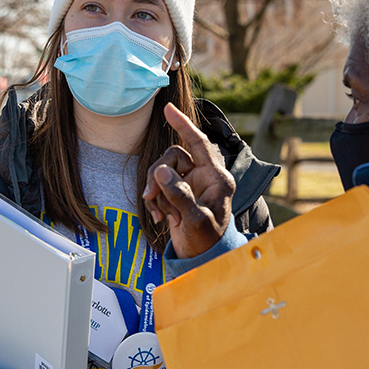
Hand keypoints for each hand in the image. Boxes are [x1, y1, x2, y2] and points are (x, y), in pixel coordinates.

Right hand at [143, 103, 235, 258]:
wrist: (201, 260)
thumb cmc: (206, 241)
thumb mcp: (194, 219)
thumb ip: (179, 194)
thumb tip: (161, 172)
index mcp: (217, 178)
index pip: (199, 143)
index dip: (183, 125)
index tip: (167, 109)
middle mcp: (205, 177)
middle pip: (173, 158)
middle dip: (158, 176)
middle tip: (150, 196)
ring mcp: (192, 184)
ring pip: (163, 171)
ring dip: (157, 192)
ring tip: (161, 214)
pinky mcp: (179, 193)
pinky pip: (159, 185)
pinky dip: (156, 200)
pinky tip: (161, 217)